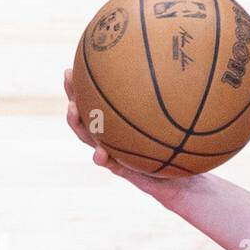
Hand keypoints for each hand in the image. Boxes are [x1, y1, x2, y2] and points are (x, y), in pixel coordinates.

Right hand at [63, 68, 186, 202]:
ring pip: (89, 138)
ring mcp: (115, 154)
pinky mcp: (123, 171)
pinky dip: (102, 158)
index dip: (81, 86)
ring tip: (72, 111)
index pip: (96, 101)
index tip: (72, 67)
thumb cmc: (180, 150)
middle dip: (74, 96)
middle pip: (86, 115)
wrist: (182, 182)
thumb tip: (180, 70)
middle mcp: (113, 136)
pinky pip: (109, 164)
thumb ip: (174, 104)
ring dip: (78, 125)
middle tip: (68, 78)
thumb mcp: (179, 124)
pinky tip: (100, 153)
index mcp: (120, 124)